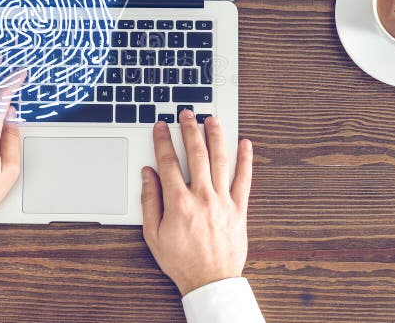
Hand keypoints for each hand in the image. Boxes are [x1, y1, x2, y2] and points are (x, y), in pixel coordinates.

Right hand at [140, 109, 252, 295]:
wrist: (210, 281)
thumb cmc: (181, 260)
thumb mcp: (153, 234)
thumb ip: (149, 200)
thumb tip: (148, 175)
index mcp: (178, 202)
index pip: (168, 162)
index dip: (162, 140)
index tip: (160, 126)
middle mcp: (202, 197)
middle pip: (196, 154)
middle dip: (189, 130)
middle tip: (187, 114)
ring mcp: (223, 201)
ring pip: (221, 160)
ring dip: (216, 136)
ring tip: (212, 119)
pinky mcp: (239, 209)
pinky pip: (244, 180)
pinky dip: (246, 160)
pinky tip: (246, 143)